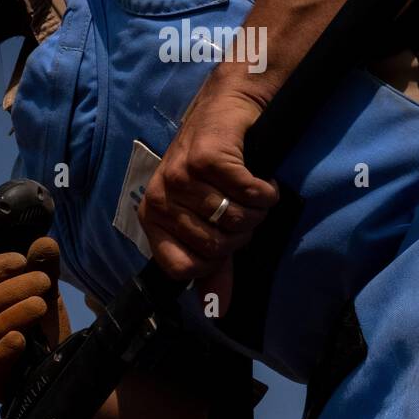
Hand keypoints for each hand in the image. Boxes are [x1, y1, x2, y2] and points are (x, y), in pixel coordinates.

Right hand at [0, 237, 69, 403]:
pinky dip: (4, 349)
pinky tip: (21, 339)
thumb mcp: (46, 294)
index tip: (22, 260)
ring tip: (42, 305)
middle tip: (44, 282)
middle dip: (12, 289)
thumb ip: (44, 268)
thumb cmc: (43, 328)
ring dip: (14, 314)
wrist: (58, 369)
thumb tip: (45, 243)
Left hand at [138, 84, 279, 315]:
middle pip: (216, 246)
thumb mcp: (208, 218)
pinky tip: (262, 177)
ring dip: (257, 209)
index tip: (226, 237)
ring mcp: (180, 177)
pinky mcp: (207, 157)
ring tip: (253, 189)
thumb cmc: (216, 167)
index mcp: (152, 218)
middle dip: (242, 231)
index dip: (214, 260)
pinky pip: (249, 195)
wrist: (228, 108)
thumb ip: (213, 266)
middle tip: (243, 206)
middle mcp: (160, 198)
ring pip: (234, 221)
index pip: (183, 269)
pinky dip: (265, 190)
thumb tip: (219, 309)